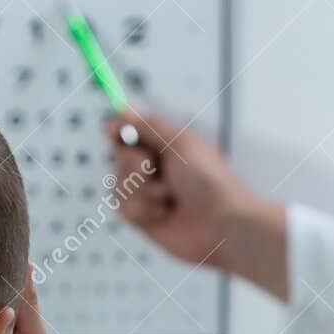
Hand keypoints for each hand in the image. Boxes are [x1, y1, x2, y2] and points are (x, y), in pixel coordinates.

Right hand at [107, 110, 256, 268]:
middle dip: (131, 163)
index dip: (119, 130)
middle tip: (151, 167)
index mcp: (169, 147)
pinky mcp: (146, 219)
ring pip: (118, 184)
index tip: (112, 130)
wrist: (222, 225)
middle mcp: (158, 170)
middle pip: (119, 157)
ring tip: (167, 197)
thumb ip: (149, 126)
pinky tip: (164, 215)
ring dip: (140, 189)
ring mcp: (150, 195)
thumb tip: (122, 109)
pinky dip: (142, 209)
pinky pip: (123, 208)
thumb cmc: (209, 180)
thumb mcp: (180, 142)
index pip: (132, 133)